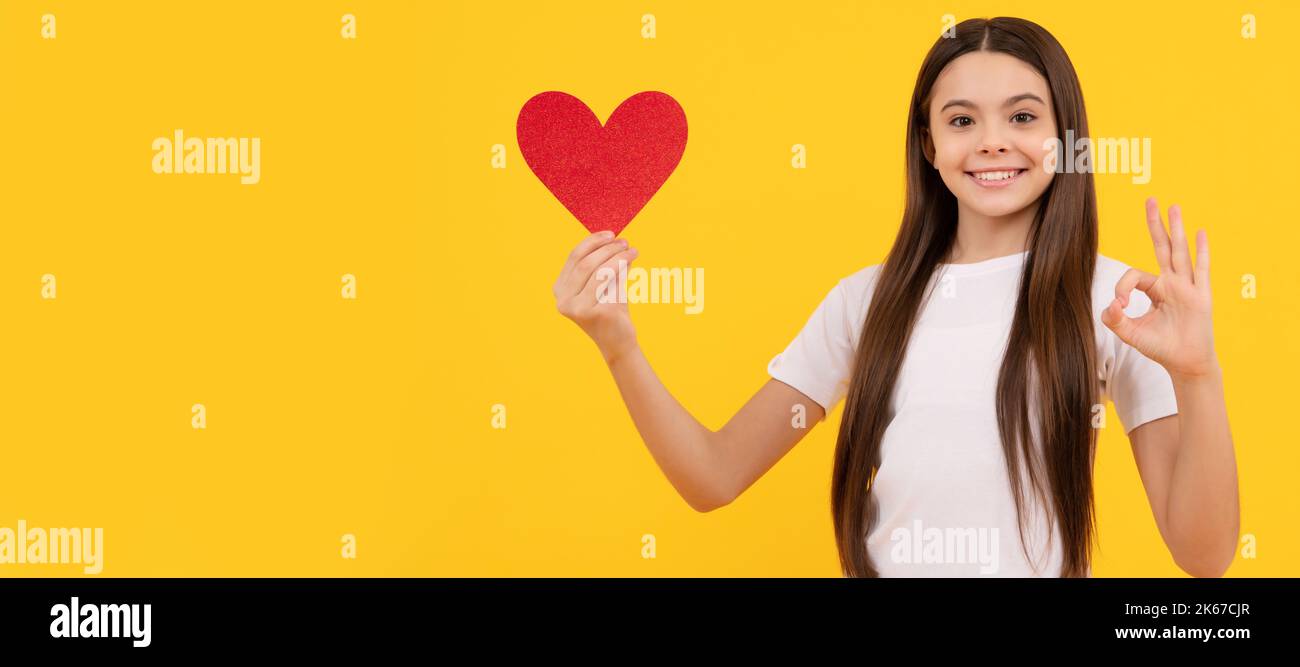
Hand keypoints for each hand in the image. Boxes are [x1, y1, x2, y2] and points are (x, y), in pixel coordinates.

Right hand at [553, 231, 640, 364]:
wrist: (617, 341)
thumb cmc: (609, 308)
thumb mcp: (603, 283)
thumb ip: (603, 263)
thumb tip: (614, 239)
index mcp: (560, 289)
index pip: (574, 257)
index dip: (593, 241)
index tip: (611, 234)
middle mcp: (563, 300)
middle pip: (586, 263)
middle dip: (608, 249)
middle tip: (625, 243)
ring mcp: (577, 308)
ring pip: (600, 272)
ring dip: (619, 257)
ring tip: (633, 251)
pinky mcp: (595, 313)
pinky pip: (613, 285)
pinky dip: (624, 272)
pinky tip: (632, 264)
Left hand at [1101, 197, 1218, 380]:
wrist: (1185, 363)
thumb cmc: (1160, 347)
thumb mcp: (1130, 334)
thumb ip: (1115, 320)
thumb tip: (1108, 305)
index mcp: (1155, 289)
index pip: (1134, 275)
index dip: (1121, 287)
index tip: (1119, 305)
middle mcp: (1172, 283)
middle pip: (1161, 247)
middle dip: (1155, 224)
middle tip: (1150, 199)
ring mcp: (1188, 287)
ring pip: (1180, 253)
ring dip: (1176, 229)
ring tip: (1173, 206)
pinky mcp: (1201, 296)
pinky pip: (1201, 270)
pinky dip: (1201, 252)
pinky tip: (1201, 233)